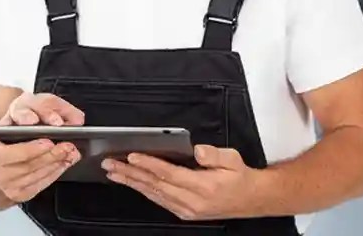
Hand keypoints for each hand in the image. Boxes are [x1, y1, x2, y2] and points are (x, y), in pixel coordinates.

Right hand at [0, 93, 85, 203]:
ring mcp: (7, 189)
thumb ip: (13, 120)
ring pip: (36, 176)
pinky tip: (62, 165)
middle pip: (28, 166)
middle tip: (67, 145)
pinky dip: (53, 174)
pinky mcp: (17, 197)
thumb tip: (32, 119)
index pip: (10, 154)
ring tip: (69, 154)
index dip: (30, 149)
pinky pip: (39, 186)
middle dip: (51, 156)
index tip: (48, 141)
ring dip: (56, 165)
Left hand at [102, 145, 267, 220]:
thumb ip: (214, 155)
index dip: (149, 164)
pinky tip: (132, 183)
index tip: (132, 156)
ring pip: (154, 194)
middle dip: (131, 173)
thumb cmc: (240, 178)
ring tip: (114, 172)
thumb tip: (197, 150)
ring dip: (132, 182)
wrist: (251, 199)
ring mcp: (188, 209)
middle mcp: (193, 201)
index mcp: (204, 187)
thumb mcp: (233, 159)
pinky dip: (143, 190)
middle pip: (155, 185)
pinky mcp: (185, 212)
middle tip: (111, 163)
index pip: (170, 174)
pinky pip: (159, 200)